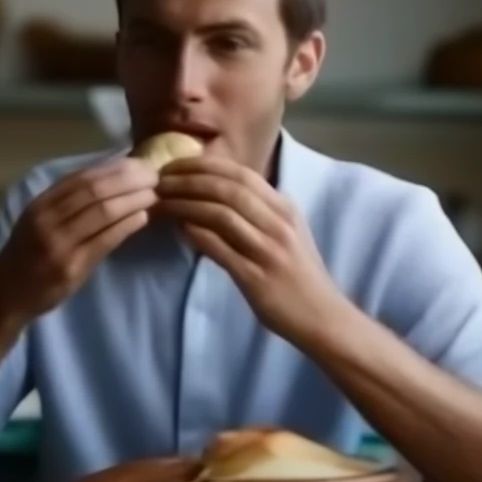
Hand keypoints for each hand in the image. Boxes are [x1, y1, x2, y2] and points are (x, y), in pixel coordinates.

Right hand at [0, 157, 158, 321]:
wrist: (8, 293)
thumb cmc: (29, 253)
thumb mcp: (40, 220)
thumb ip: (68, 201)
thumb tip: (111, 176)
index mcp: (41, 203)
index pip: (82, 177)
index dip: (113, 167)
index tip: (138, 162)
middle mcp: (47, 219)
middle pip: (94, 190)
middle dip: (128, 180)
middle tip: (153, 175)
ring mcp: (59, 243)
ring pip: (102, 211)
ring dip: (133, 200)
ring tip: (154, 195)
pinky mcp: (72, 267)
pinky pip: (105, 240)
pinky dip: (126, 225)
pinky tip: (142, 218)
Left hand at [155, 156, 340, 342]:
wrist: (322, 316)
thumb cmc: (300, 275)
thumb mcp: (287, 233)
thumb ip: (261, 212)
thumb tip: (220, 194)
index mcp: (284, 208)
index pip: (241, 174)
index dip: (205, 165)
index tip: (177, 164)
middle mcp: (278, 223)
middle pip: (227, 188)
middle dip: (188, 179)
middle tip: (160, 180)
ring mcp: (267, 249)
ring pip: (220, 213)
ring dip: (185, 203)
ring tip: (161, 201)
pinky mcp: (255, 276)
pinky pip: (218, 247)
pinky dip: (194, 233)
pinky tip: (177, 228)